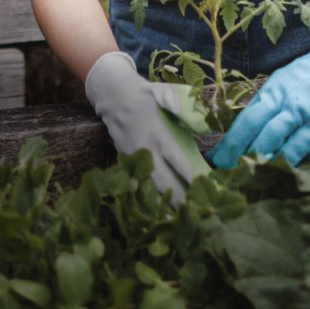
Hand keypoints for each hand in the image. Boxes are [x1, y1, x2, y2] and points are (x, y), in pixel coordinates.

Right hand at [84, 51, 206, 200]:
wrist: (111, 95)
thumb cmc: (141, 93)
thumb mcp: (157, 89)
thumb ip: (169, 98)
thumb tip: (177, 109)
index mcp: (155, 130)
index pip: (172, 154)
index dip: (184, 170)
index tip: (197, 184)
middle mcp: (143, 146)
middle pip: (161, 176)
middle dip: (175, 194)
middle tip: (190, 211)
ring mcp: (132, 155)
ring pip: (147, 183)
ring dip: (160, 200)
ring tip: (174, 219)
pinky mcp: (124, 159)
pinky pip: (137, 180)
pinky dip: (146, 195)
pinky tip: (156, 209)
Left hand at [211, 11, 309, 167]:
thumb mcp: (292, 77)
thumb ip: (275, 99)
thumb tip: (256, 122)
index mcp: (274, 88)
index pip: (244, 118)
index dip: (229, 141)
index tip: (217, 158)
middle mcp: (283, 99)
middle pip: (251, 131)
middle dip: (235, 155)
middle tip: (226, 173)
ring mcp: (302, 112)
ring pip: (270, 141)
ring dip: (257, 161)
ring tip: (248, 176)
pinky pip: (297, 147)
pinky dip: (286, 161)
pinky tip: (280, 170)